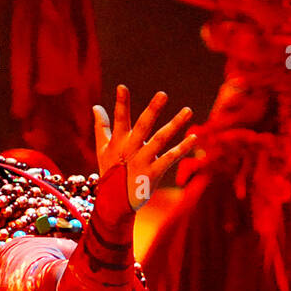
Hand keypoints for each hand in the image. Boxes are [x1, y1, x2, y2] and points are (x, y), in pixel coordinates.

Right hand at [92, 86, 196, 215]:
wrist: (115, 203)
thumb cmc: (110, 173)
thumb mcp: (103, 150)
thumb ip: (102, 127)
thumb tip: (96, 106)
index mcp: (119, 142)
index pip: (120, 120)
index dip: (121, 104)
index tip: (122, 87)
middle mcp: (130, 150)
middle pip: (142, 127)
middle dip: (152, 110)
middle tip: (162, 94)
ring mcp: (142, 162)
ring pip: (160, 140)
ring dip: (175, 125)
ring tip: (188, 110)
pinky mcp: (153, 174)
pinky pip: (170, 158)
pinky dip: (182, 148)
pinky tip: (194, 137)